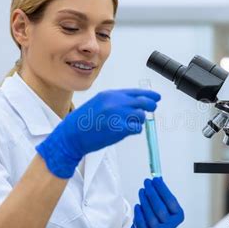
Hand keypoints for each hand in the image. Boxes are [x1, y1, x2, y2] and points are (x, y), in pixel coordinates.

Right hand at [36, 89, 160, 177]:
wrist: (72, 135)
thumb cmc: (83, 121)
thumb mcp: (99, 103)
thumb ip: (115, 101)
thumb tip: (132, 103)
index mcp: (110, 94)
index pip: (135, 92)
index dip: (148, 94)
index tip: (156, 97)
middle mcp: (116, 102)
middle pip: (143, 102)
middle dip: (151, 105)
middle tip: (153, 108)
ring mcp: (119, 115)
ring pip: (141, 116)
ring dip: (138, 120)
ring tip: (128, 124)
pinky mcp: (121, 128)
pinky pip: (137, 128)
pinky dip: (134, 130)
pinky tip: (126, 131)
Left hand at [130, 177, 183, 227]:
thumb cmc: (160, 211)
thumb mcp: (165, 202)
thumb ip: (162, 192)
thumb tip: (156, 178)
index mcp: (178, 215)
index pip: (171, 201)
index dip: (162, 189)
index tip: (155, 179)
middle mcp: (171, 225)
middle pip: (160, 210)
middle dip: (152, 194)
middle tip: (147, 182)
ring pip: (150, 217)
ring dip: (144, 201)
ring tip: (141, 191)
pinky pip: (142, 224)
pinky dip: (139, 214)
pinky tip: (137, 205)